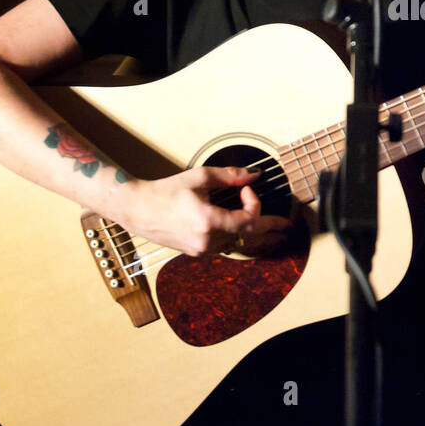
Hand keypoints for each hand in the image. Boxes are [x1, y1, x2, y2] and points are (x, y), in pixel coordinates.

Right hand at [115, 166, 293, 256]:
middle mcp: (206, 241)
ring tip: (269, 227)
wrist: (137, 209)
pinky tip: (241, 230)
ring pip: (237, 244)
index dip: (256, 204)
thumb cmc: (165, 192)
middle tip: (287, 225)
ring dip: (251, 233)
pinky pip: (223, 246)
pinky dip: (235, 237)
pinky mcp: (195, 252)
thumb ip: (231, 176)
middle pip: (248, 237)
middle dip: (270, 229)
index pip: (248, 221)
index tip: (248, 190)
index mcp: (209, 222)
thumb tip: (255, 173)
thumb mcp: (200, 177)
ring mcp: (201, 250)